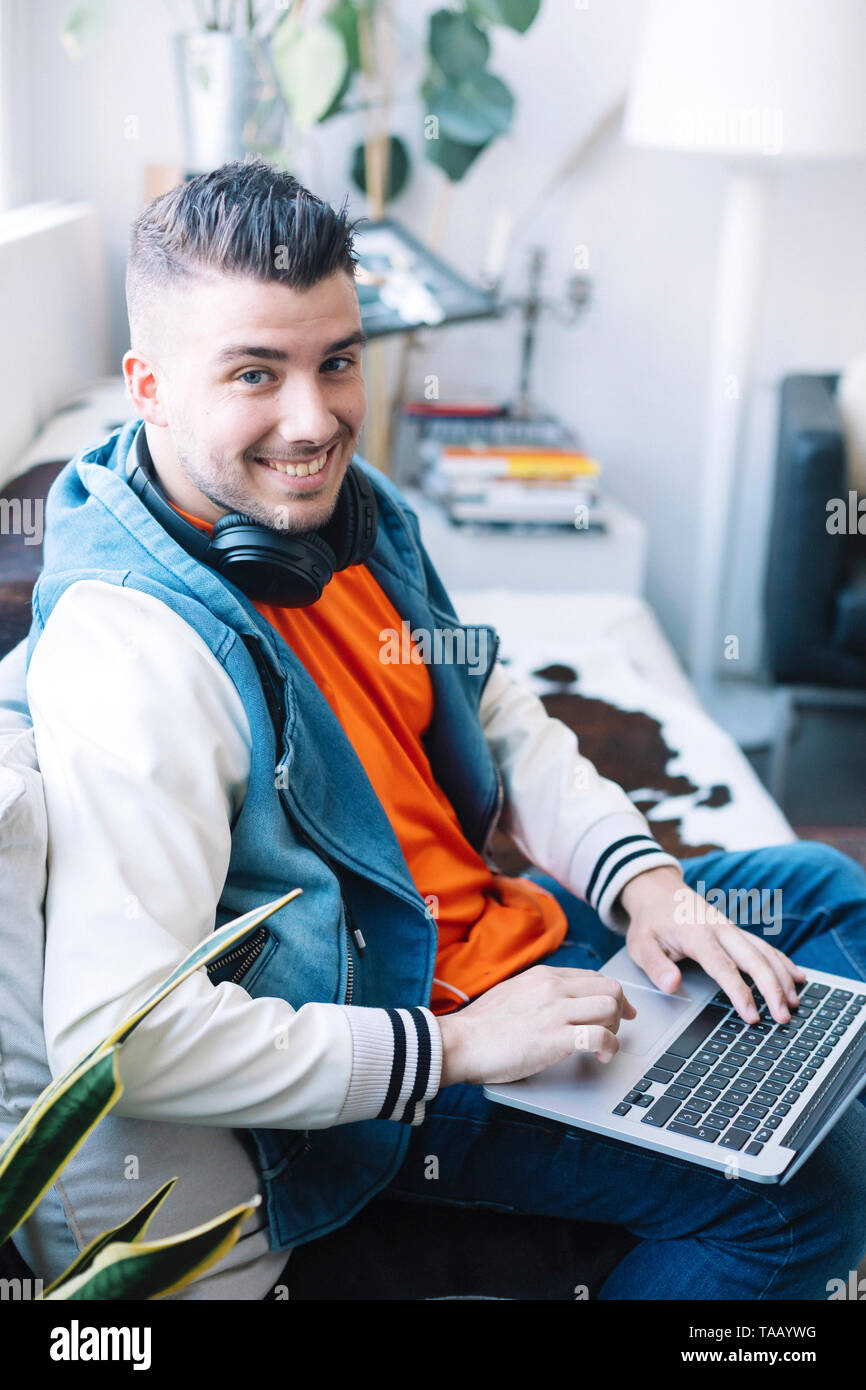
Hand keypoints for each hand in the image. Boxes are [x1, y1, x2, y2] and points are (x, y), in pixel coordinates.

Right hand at [438, 963, 635, 1086]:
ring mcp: (555, 1011)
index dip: (612, 995)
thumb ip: (538, 991)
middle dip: (619, 1010)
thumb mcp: (512, 991)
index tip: (618, 1011)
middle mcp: (553, 988)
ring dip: (615, 1028)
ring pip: (610, 1007)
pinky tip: (601, 1057)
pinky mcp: (556, 1038)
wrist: (461, 1042)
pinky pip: (600, 1036)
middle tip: (612, 1030)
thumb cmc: (481, 1025)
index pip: (594, 977)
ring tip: (603, 1044)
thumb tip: (558, 999)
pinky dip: (609, 1047)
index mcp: (544, 976)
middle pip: (610, 988)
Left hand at [620, 866, 806, 1024]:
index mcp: (697, 935)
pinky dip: (783, 961)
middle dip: (773, 989)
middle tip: (784, 1017)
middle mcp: (720, 929)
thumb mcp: (640, 944)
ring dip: (783, 977)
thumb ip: (655, 965)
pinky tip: (798, 977)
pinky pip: (765, 946)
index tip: (753, 1016)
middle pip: (754, 959)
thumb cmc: (650, 921)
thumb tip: (672, 985)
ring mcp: (731, 929)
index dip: (740, 992)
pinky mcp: (736, 930)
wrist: (657, 890)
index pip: (723, 967)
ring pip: (765, 952)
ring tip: (795, 1003)